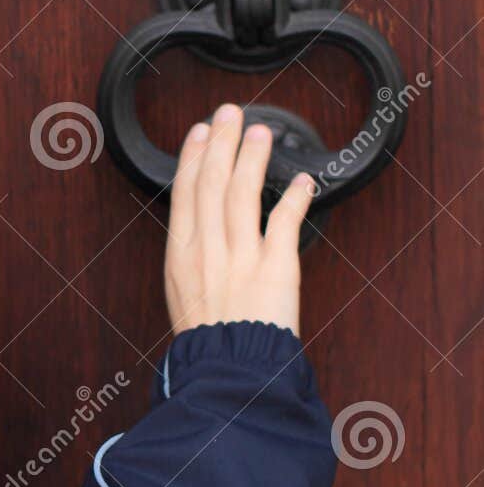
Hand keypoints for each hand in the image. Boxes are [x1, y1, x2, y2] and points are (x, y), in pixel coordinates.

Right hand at [164, 102, 314, 339]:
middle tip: (229, 113)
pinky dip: (296, 198)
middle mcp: (207, 249)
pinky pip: (284, 222)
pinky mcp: (274, 268)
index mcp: (180, 256)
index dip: (193, 156)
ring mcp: (240, 256)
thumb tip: (201, 235)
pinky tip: (304, 181)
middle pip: (212, 181)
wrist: (227, 373)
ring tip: (262, 132)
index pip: (185, 192)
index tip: (200, 132)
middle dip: (221, 142)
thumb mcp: (183, 298)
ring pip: (243, 192)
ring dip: (253, 157)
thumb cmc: (206, 344)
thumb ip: (193, 263)